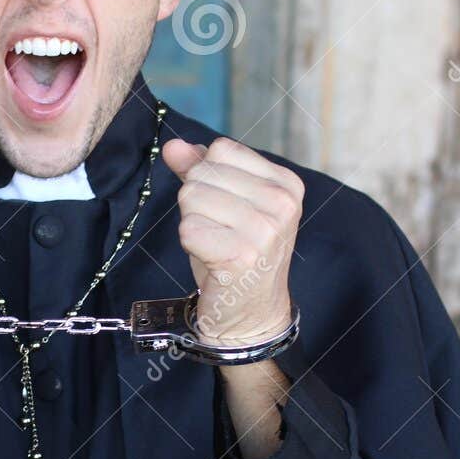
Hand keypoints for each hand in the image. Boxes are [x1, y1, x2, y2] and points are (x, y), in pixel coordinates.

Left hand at [161, 136, 302, 344]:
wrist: (251, 312)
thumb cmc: (236, 253)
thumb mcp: (224, 203)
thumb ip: (200, 169)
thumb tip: (173, 146)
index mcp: (285, 183)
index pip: (221, 150)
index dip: (207, 176)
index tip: (225, 207)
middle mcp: (282, 203)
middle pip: (203, 173)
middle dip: (196, 201)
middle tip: (218, 231)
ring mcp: (265, 229)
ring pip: (191, 197)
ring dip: (192, 223)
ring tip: (215, 244)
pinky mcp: (241, 255)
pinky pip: (188, 229)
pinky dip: (190, 244)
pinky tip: (211, 259)